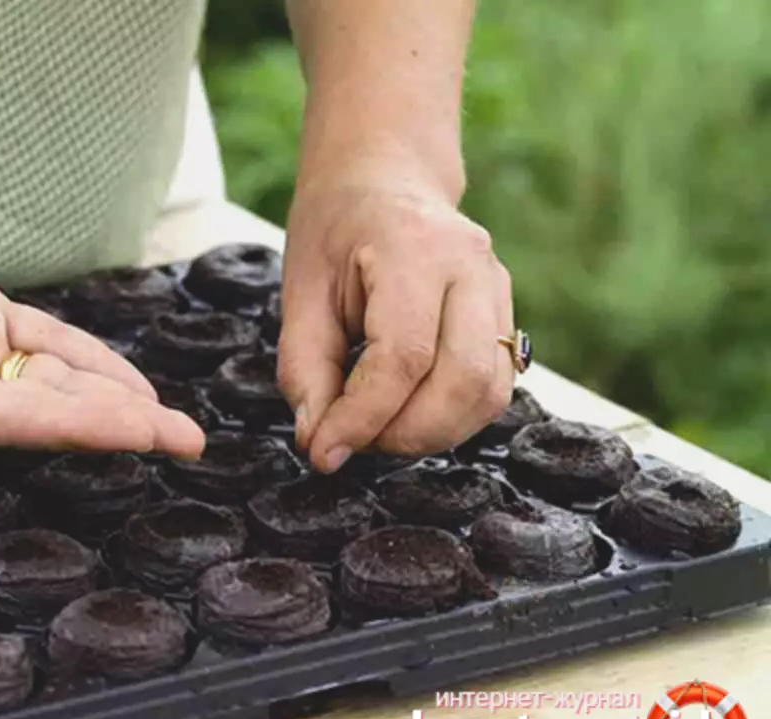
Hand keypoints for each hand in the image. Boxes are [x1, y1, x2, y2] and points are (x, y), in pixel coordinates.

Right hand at [0, 189, 204, 457]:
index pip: (11, 418)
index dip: (77, 425)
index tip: (137, 432)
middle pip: (50, 411)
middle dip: (119, 426)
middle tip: (188, 442)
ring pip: (55, 380)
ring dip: (116, 399)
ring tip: (177, 424)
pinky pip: (40, 340)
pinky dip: (84, 356)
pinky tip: (128, 381)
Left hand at [277, 166, 513, 471]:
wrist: (382, 178)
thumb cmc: (335, 230)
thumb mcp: (300, 293)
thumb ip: (306, 370)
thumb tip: (319, 443)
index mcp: (414, 248)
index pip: (403, 357)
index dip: (363, 417)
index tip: (324, 451)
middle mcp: (471, 266)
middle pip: (461, 380)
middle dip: (404, 433)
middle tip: (353, 440)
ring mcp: (498, 288)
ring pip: (489, 392)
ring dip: (433, 433)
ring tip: (379, 428)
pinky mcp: (506, 314)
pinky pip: (495, 387)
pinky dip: (453, 418)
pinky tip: (408, 414)